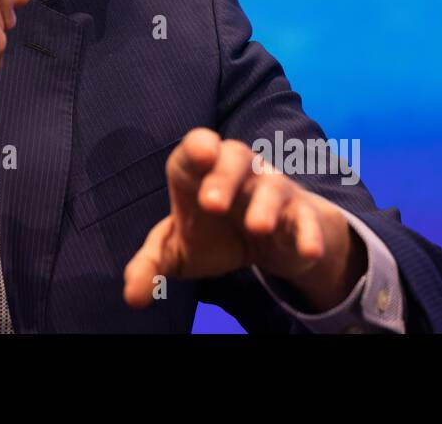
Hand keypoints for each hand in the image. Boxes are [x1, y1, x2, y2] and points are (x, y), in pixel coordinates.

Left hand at [122, 129, 365, 311]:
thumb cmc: (212, 233)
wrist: (268, 243)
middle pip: (235, 158)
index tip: (198, 155)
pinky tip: (307, 249)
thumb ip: (151, 265)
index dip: (198, 147)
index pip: (197, 146)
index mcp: (202, 170)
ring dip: (265, 204)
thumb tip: (132, 296)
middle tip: (211, 204)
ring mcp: (272, 190)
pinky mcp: (300, 216)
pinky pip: (306, 219)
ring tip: (256, 227)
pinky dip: (308, 232)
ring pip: (272, 186)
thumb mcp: (177, 250)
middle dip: (223, 177)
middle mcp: (240, 171)